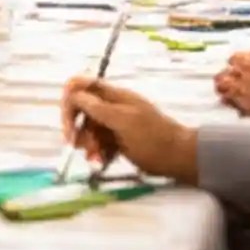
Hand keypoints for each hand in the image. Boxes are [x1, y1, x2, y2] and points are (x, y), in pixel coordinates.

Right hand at [61, 77, 197, 183]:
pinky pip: (99, 143)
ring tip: (95, 159)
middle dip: (78, 129)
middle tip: (76, 146)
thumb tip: (73, 94)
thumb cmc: (152, 138)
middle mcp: (112, 106)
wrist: (179, 158)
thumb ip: (97, 107)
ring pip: (89, 129)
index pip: (81, 87)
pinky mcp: (118, 140)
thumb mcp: (122, 121)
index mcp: (113, 96)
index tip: (70, 124)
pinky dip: (97, 153)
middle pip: (81, 110)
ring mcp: (115, 123)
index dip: (70, 101)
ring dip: (87, 144)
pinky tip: (102, 163)